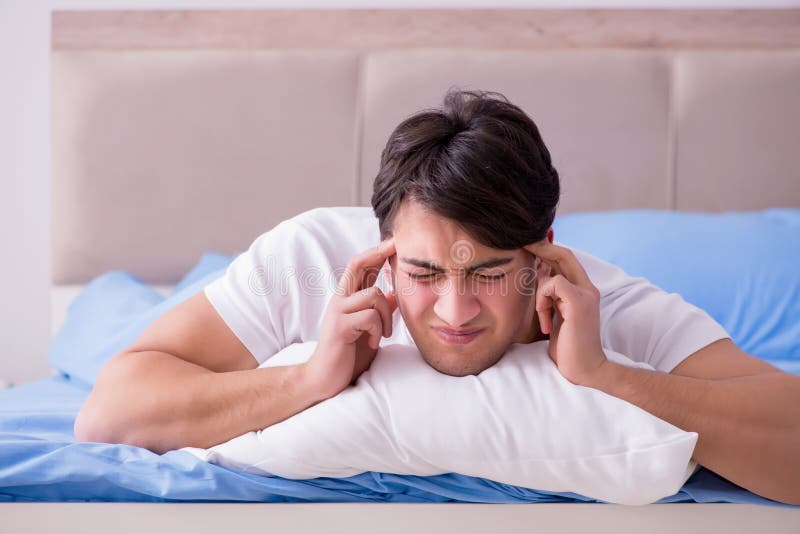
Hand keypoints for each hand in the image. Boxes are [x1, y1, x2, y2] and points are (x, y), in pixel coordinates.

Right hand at [304, 238, 397, 399]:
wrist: (324, 381)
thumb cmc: (348, 356)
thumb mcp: (369, 331)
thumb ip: (378, 312)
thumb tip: (393, 295)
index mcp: (346, 299)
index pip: (359, 266)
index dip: (376, 252)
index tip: (394, 242)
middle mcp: (339, 300)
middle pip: (357, 264)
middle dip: (379, 253)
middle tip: (397, 246)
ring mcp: (337, 312)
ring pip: (374, 295)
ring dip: (387, 316)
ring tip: (384, 334)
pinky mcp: (339, 327)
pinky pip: (370, 317)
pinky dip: (378, 330)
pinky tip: (373, 343)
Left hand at [524, 241, 606, 385]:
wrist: (584, 371)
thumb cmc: (567, 348)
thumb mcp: (555, 316)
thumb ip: (551, 297)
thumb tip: (535, 278)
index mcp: (583, 290)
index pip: (566, 259)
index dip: (548, 248)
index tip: (529, 244)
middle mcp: (588, 288)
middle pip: (564, 254)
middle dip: (541, 246)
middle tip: (522, 242)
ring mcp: (586, 294)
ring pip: (553, 273)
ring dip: (539, 294)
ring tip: (543, 319)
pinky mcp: (579, 303)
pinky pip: (553, 284)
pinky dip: (543, 301)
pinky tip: (544, 323)